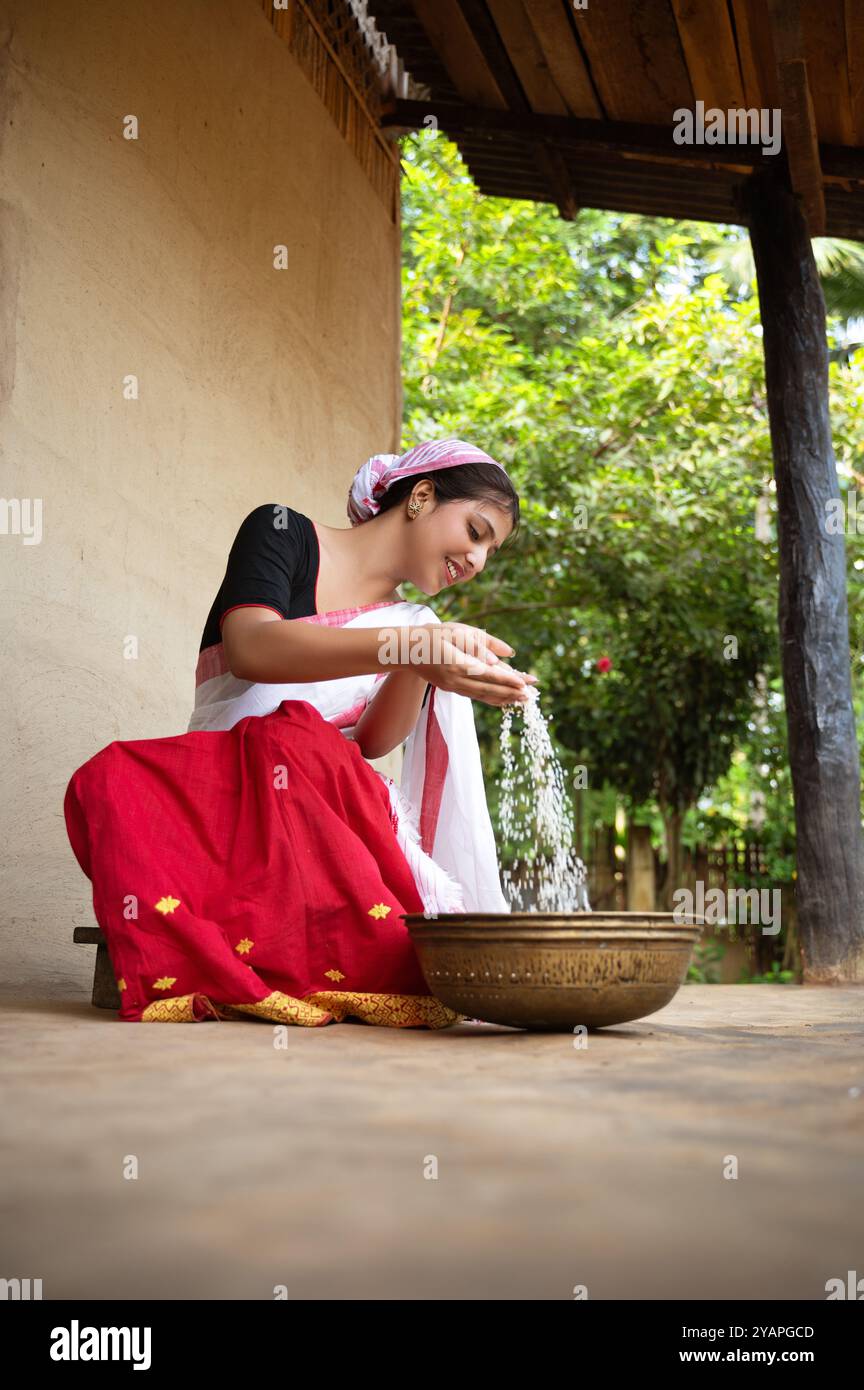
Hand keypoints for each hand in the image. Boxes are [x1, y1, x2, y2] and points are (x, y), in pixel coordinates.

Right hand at [413, 622, 536, 706]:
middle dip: (511, 693)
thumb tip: (504, 655)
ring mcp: (453, 687)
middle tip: (530, 697)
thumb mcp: (457, 631)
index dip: (508, 680)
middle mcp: (456, 681)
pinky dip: (491, 698)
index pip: (489, 675)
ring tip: (521, 700)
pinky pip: (476, 696)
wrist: (405, 650)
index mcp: (458, 665)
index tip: (525, 684)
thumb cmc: (431, 636)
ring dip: (504, 698)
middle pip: (489, 690)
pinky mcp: (451, 688)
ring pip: (483, 696)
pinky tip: (503, 699)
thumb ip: (482, 642)